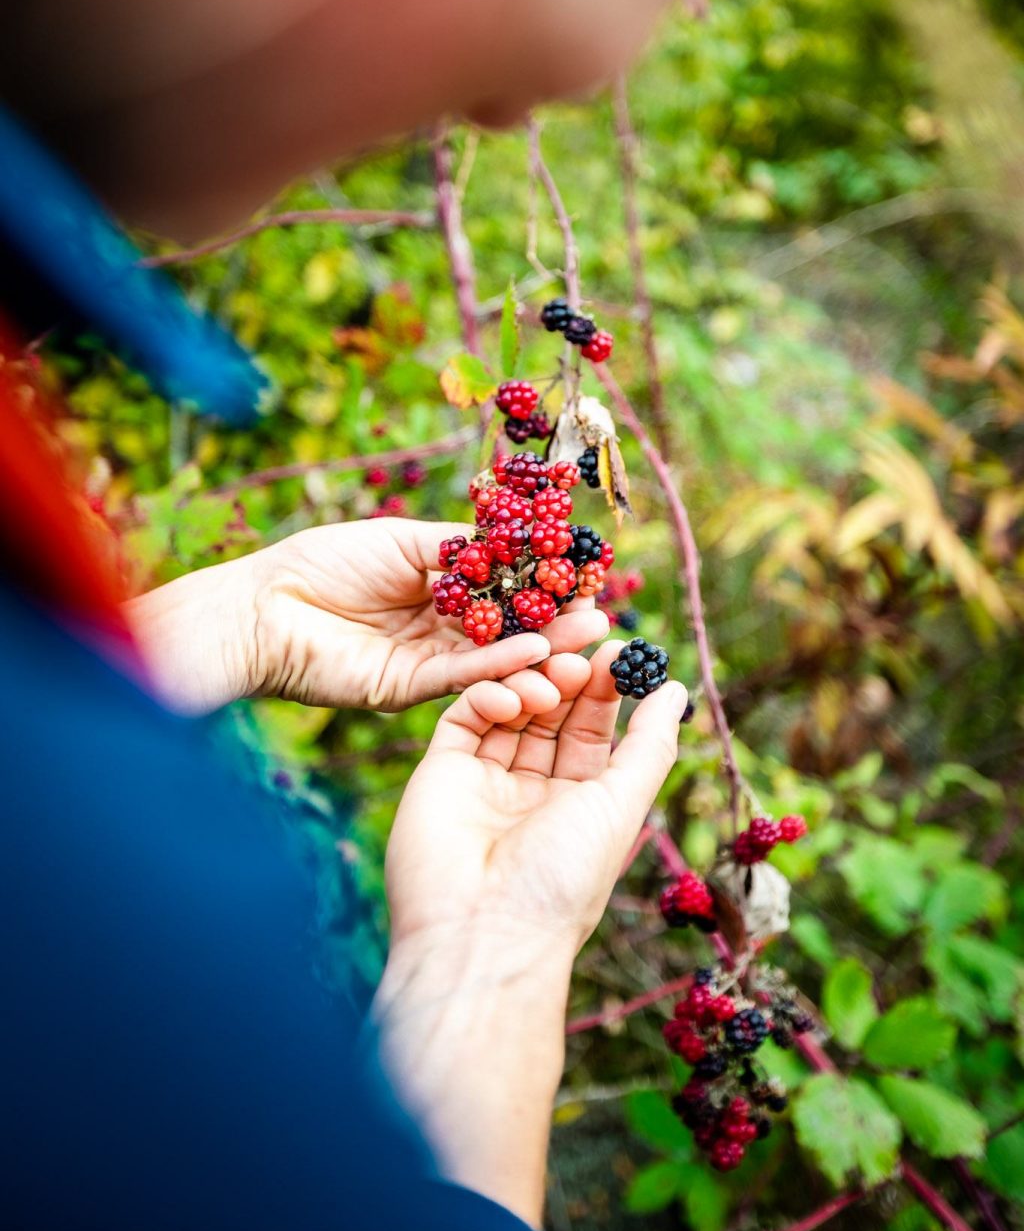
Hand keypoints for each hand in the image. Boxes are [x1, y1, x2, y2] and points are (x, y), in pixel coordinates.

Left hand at [127, 518, 607, 714]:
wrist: (262, 608)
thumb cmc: (321, 563)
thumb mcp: (401, 540)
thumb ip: (457, 547)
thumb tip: (513, 539)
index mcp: (436, 588)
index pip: (503, 587)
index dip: (543, 582)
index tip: (588, 574)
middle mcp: (437, 628)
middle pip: (507, 627)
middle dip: (557, 621)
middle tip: (605, 615)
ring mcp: (425, 662)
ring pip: (493, 659)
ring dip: (541, 650)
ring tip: (587, 639)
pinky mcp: (407, 691)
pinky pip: (462, 677)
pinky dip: (499, 667)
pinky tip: (535, 653)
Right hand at [374, 645, 687, 1225]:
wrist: (480, 932)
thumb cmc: (563, 878)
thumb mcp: (621, 805)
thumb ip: (649, 744)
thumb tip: (676, 687)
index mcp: (578, 806)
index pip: (593, 732)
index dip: (606, 689)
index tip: (621, 648)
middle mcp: (530, 791)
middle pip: (552, 713)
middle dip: (571, 673)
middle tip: (586, 637)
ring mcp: (483, 780)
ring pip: (510, 707)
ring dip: (534, 679)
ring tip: (557, 667)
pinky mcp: (439, 772)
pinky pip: (465, 717)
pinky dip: (489, 695)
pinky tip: (513, 694)